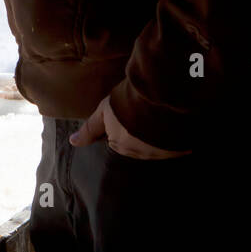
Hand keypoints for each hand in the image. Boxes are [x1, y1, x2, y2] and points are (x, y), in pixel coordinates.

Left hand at [69, 97, 190, 160]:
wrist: (159, 97)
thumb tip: (72, 142)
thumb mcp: (105, 111)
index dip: (121, 125)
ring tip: (159, 117)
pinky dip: (174, 139)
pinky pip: (175, 148)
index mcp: (120, 145)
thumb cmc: (127, 102)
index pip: (117, 141)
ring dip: (156, 137)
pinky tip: (174, 124)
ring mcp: (160, 153)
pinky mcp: (178, 149)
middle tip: (143, 113)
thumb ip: (90, 129)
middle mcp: (139, 153)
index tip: (127, 113)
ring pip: (155, 148)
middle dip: (139, 133)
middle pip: (136, 146)